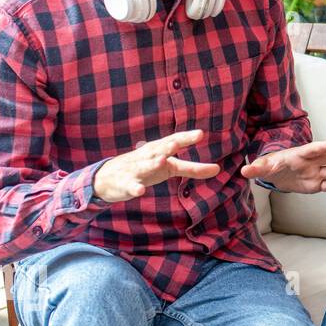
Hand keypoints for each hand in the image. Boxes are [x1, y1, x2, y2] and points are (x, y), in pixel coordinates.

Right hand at [93, 129, 220, 202]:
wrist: (107, 177)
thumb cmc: (145, 168)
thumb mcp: (170, 168)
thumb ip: (193, 168)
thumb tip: (218, 169)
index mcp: (159, 150)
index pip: (174, 141)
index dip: (186, 138)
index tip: (200, 134)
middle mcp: (147, 156)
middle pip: (159, 150)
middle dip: (167, 146)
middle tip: (176, 143)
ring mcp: (135, 169)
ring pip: (144, 166)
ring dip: (152, 163)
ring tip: (162, 161)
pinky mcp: (125, 184)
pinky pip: (131, 186)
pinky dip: (135, 188)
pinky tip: (140, 191)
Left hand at [240, 139, 325, 193]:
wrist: (276, 173)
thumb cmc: (270, 165)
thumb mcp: (262, 166)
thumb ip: (255, 168)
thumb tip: (244, 171)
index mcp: (299, 154)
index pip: (313, 149)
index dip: (324, 146)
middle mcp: (312, 162)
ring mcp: (316, 172)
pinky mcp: (317, 184)